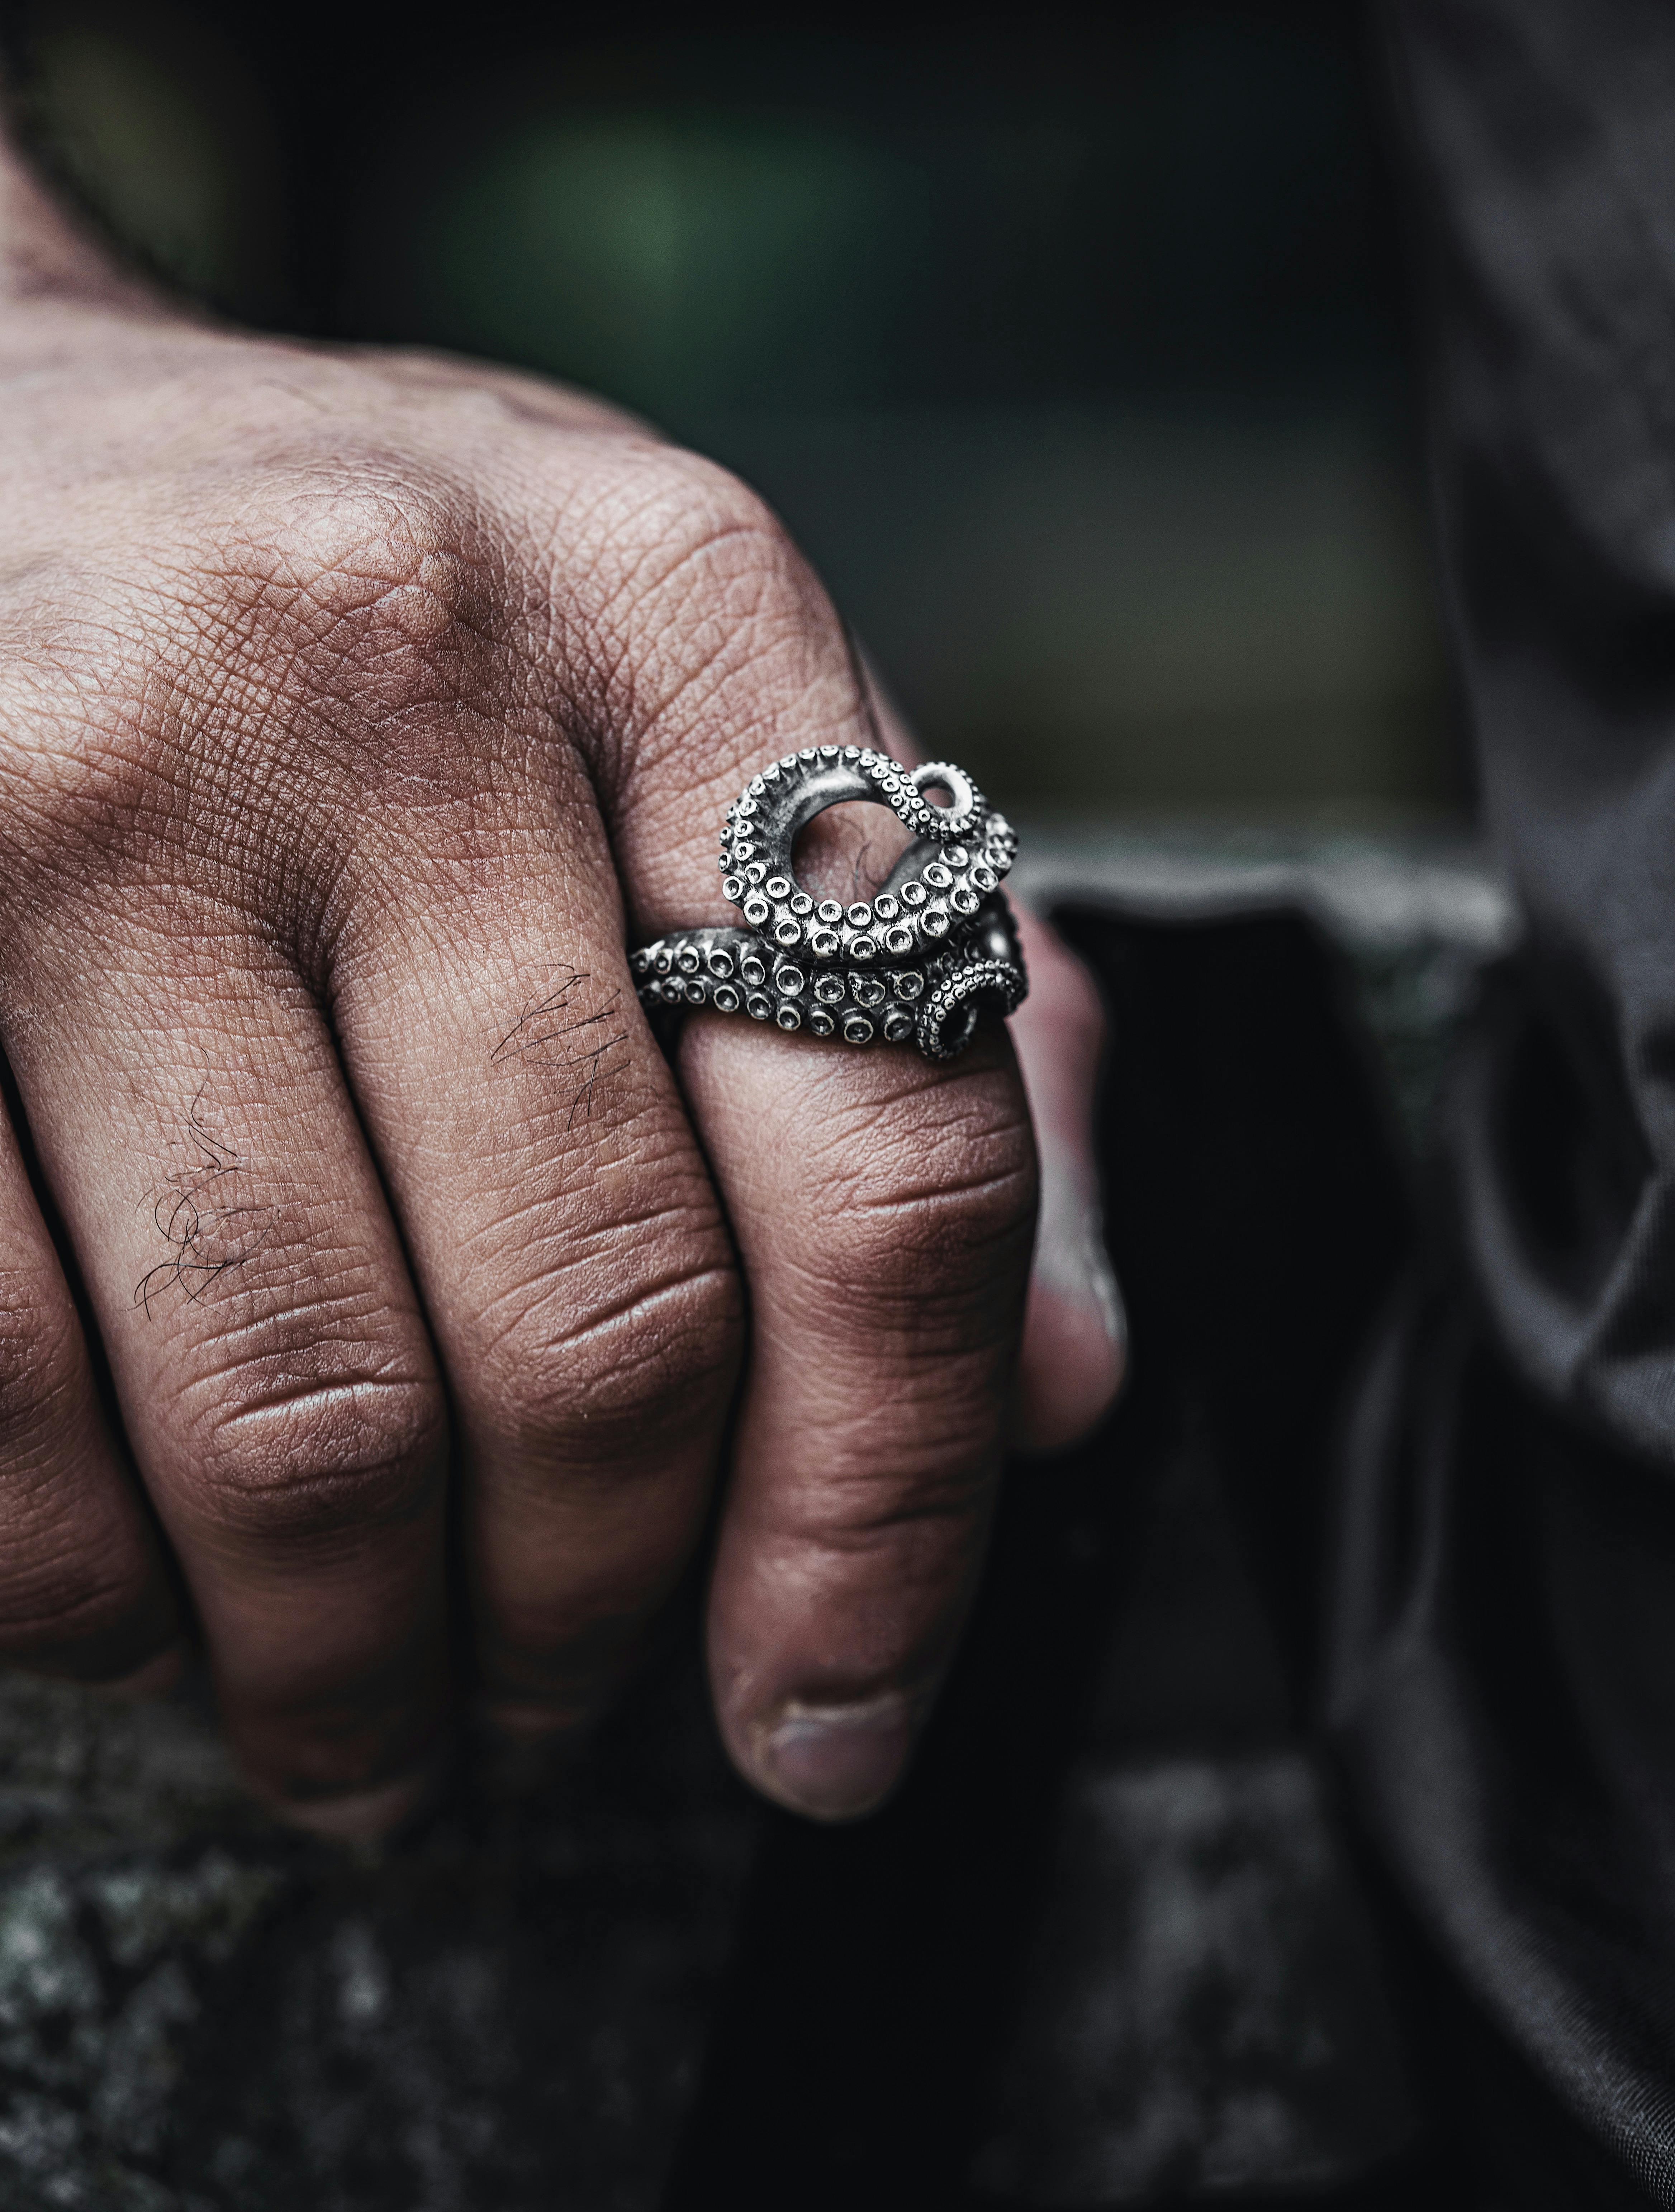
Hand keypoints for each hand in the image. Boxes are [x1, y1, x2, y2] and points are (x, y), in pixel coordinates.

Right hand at [0, 178, 1120, 1828]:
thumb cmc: (373, 621)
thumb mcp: (685, 706)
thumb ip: (909, 1020)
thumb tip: (1062, 1384)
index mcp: (668, 609)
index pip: (890, 1147)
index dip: (896, 1499)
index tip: (840, 1706)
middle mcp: (387, 666)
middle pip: (596, 1326)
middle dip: (588, 1620)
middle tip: (552, 1700)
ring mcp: (81, 789)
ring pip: (293, 1423)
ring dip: (346, 1662)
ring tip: (362, 1701)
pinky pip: (0, 1408)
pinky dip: (88, 1586)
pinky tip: (148, 1582)